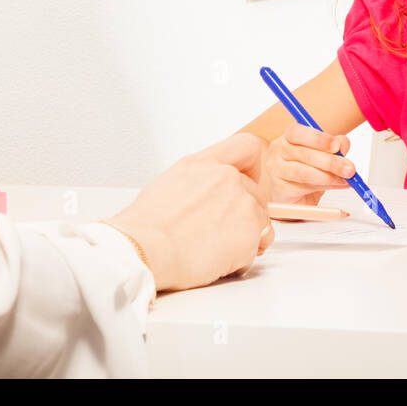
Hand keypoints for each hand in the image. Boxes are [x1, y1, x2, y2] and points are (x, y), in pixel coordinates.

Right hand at [106, 133, 273, 292]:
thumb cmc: (146, 228)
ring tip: (215, 249)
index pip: (246, 146)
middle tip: (222, 232)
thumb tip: (206, 195)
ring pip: (260, 219)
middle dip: (244, 213)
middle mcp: (226, 177)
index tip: (249, 180)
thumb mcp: (168, 185)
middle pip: (256, 191)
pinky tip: (220, 259)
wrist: (146, 250)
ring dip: (244, 236)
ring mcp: (243, 201)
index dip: (252, 167)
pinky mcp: (251, 229)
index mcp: (203, 163)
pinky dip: (245, 255)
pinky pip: (259, 243)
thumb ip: (198, 182)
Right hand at [262, 123, 354, 204]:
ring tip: (344, 180)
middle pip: (304, 154)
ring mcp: (276, 170)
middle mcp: (278, 150)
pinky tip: (335, 186)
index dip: (318, 139)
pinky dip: (323, 187)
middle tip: (350, 168)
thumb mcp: (323, 156)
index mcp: (289, 136)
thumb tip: (343, 142)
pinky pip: (302, 187)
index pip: (298, 132)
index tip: (336, 145)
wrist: (292, 196)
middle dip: (331, 162)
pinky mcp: (279, 189)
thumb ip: (333, 148)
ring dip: (328, 176)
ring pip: (304, 172)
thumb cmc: (306, 171)